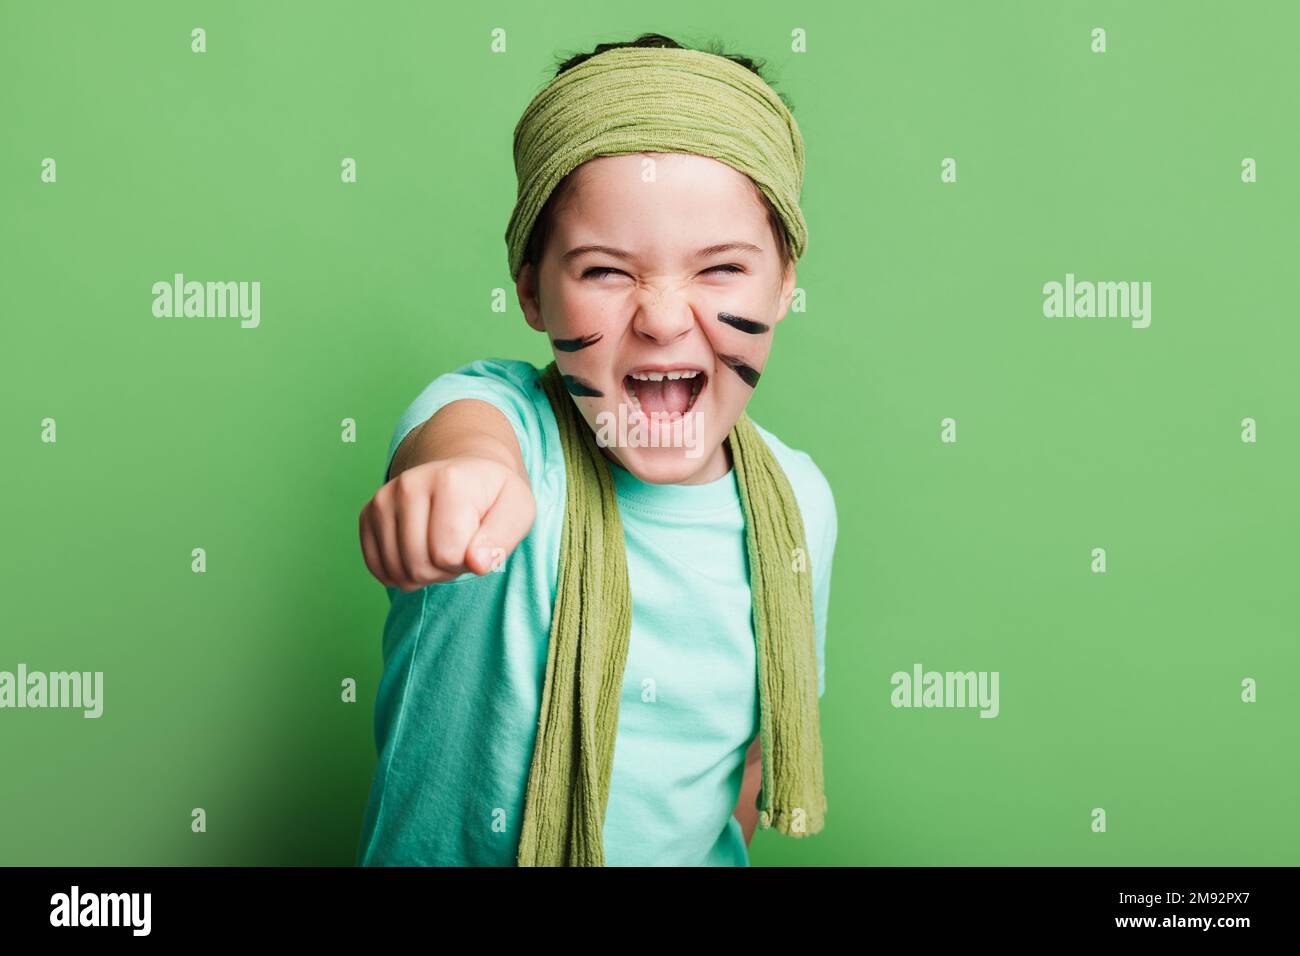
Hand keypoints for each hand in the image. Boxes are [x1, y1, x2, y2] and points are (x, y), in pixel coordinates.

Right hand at [358, 455, 535, 589]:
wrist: (466, 470)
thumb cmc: (494, 496)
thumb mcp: (518, 510)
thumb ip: (503, 538)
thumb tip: (477, 563)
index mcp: (449, 482)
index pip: (448, 554)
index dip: (467, 561)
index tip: (478, 540)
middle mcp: (409, 485)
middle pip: (419, 565)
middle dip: (445, 569)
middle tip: (461, 545)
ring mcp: (384, 498)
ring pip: (397, 571)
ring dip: (424, 573)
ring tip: (441, 546)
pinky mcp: (369, 513)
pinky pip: (376, 567)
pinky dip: (400, 573)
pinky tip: (419, 554)